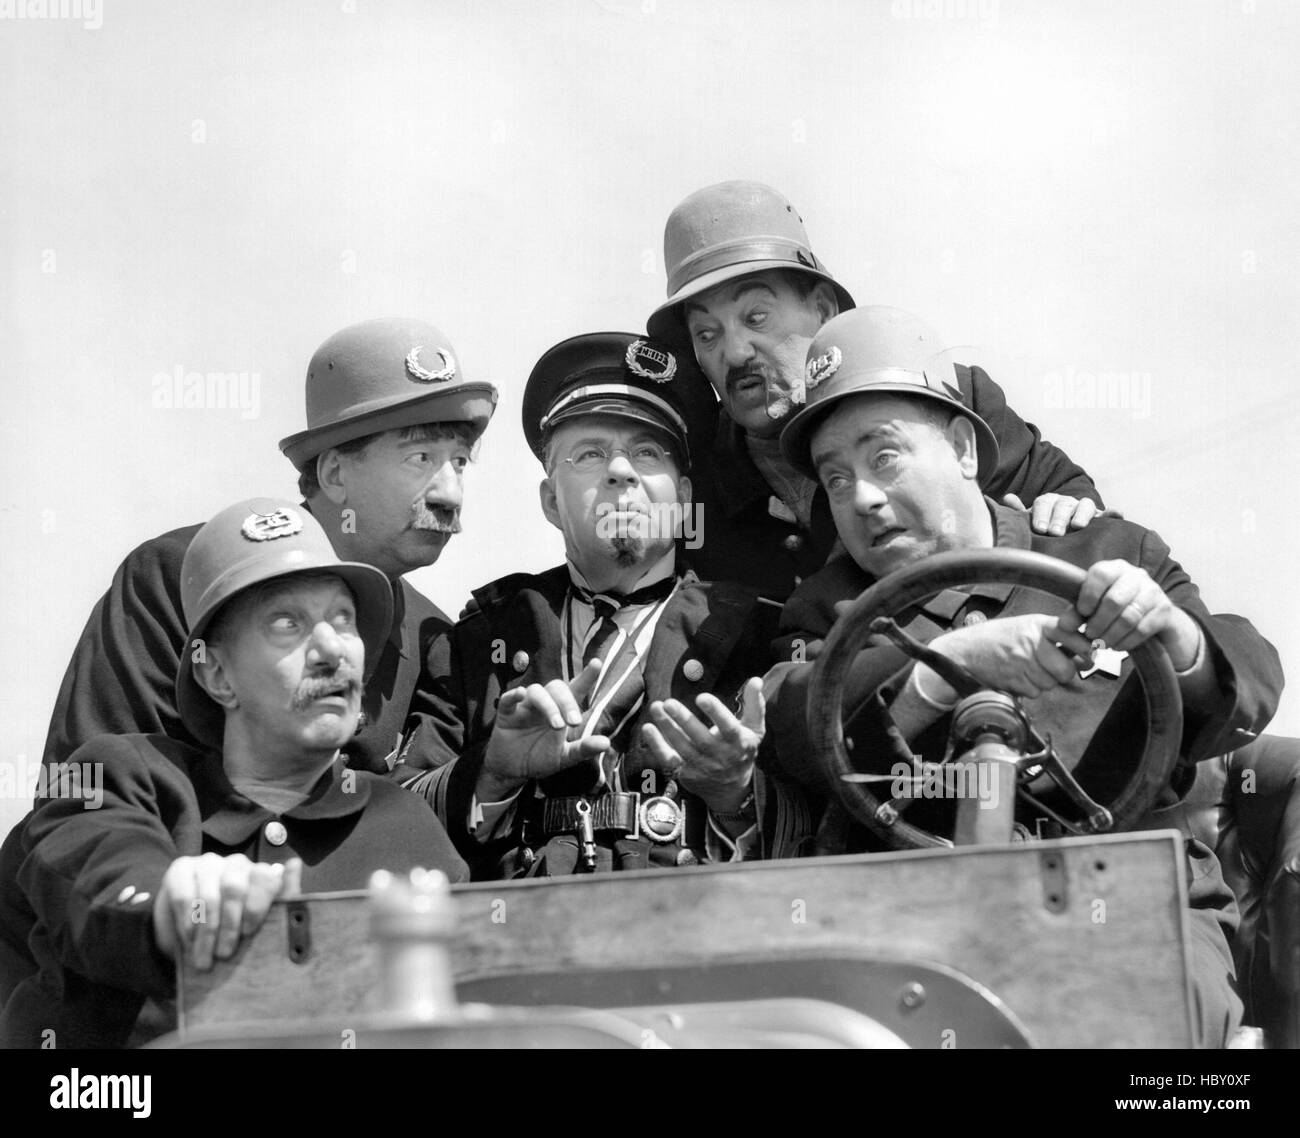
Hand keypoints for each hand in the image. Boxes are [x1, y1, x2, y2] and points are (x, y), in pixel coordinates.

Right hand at [153, 854, 300, 969]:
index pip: (264, 878)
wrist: (192, 933)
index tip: (248, 933)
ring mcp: (207, 863)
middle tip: (224, 954)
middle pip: (234, 888)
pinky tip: (189, 940)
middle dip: (229, 925)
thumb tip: (295, 863)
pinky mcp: (180, 869)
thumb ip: (283, 896)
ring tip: (204, 959)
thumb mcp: (262, 921)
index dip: (256, 906)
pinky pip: (185, 896)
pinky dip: (187, 923)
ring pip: (209, 896)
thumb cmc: (234, 929)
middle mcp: (235, 863)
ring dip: (206, 932)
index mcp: (259, 872)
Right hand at [478, 660, 611, 800]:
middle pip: (557, 687)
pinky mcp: (506, 714)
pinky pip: (508, 699)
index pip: (576, 689)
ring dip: (549, 705)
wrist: (513, 772)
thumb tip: (606, 743)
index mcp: (561, 711)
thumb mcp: (565, 757)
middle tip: (574, 722)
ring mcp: (525, 706)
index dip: (586, 676)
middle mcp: (545, 704)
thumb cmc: (540, 758)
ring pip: (536, 691)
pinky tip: (520, 694)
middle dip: (567, 703)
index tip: (597, 663)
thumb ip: (584, 749)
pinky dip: (513, 695)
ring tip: (557, 725)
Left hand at [641, 677, 764, 812]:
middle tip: (669, 702)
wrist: (731, 789)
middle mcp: (721, 756)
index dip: (716, 712)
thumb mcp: (755, 728)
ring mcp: (702, 767)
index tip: (702, 697)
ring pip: (683, 748)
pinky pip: (670, 760)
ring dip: (667, 728)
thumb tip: (755, 679)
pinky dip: (658, 746)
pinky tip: (648, 729)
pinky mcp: (686, 774)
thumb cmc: (742, 750)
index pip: (728, 727)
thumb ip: (755, 704)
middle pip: (701, 739)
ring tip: (656, 708)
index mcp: (739, 742)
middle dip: (684, 720)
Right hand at [922, 613, 1096, 700]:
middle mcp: (1032, 643)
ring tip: (1028, 669)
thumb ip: (1051, 633)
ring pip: (1050, 683)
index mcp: (1037, 625)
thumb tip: (1084, 649)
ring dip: (1044, 681)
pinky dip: (1029, 688)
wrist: (963, 651)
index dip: (1087, 649)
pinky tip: (1017, 676)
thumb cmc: (995, 637)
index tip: (1091, 655)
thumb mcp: (1024, 625)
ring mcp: (1022, 663)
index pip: (1073, 636)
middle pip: (1066, 669)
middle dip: (1063, 673)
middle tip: (1056, 669)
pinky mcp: (1014, 681)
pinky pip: (1035, 692)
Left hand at [1002, 492, 1118, 535]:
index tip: (1039, 529)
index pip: (1044, 503)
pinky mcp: (1101, 518)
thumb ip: (1020, 513)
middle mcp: (1066, 502)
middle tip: (1055, 533)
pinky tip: (1117, 515)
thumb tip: (1007, 498)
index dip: (1041, 514)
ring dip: (1082, 514)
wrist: (1064, 534)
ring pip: (1085, 505)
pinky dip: (1113, 513)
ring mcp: (1084, 509)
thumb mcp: (1032, 522)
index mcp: (1049, 502)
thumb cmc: (1044, 529)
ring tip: (1077, 526)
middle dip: (1058, 518)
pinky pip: (1109, 513)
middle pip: (1063, 505)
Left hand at [1066, 559, 1201, 669]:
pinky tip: (1117, 646)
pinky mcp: (1165, 611)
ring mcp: (1154, 592)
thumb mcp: (1094, 608)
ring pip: (1128, 618)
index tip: (1082, 613)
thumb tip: (1064, 625)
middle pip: (1114, 600)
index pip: (1100, 574)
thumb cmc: (1115, 610)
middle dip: (1098, 622)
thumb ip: (1076, 614)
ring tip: (1101, 644)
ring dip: (1111, 635)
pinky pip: (1142, 630)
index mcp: (1115, 568)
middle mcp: (1137, 575)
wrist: (1154, 618)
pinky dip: (1126, 642)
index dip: (1088, 595)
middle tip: (1090, 635)